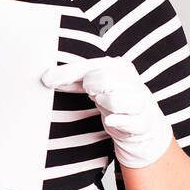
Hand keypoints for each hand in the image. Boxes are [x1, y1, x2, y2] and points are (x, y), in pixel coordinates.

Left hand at [39, 57, 172, 169]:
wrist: (142, 123)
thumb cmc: (114, 99)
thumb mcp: (95, 84)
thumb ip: (74, 78)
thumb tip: (47, 76)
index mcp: (120, 67)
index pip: (90, 65)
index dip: (66, 73)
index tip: (46, 78)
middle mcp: (132, 81)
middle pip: (102, 79)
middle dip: (91, 87)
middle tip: (92, 94)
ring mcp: (139, 102)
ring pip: (113, 99)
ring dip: (104, 103)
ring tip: (104, 104)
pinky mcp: (141, 122)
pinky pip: (126, 120)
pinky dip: (116, 120)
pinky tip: (111, 120)